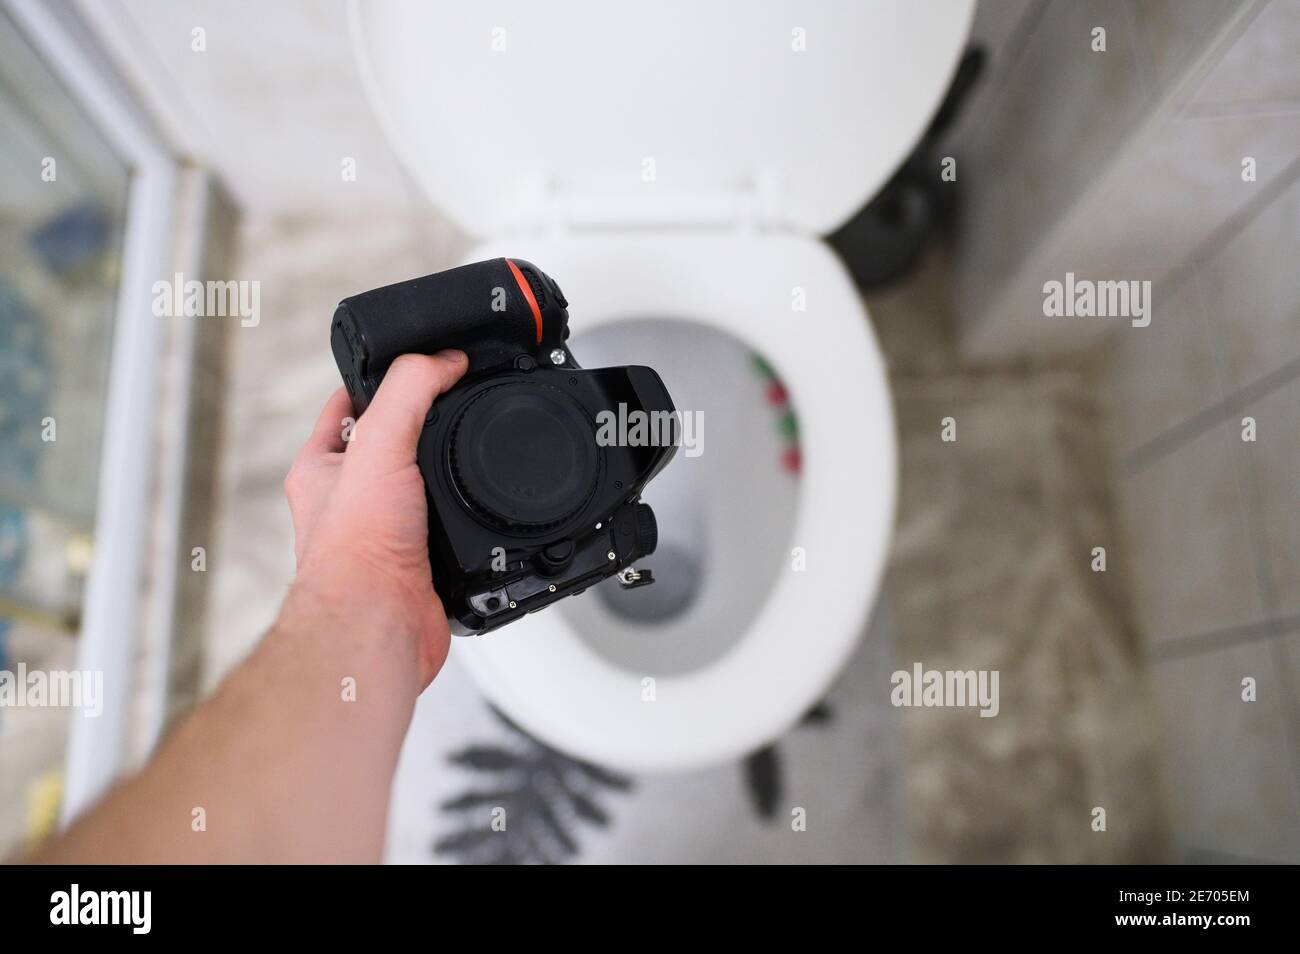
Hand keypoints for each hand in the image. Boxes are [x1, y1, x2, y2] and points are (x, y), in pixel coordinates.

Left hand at [282, 350, 467, 689]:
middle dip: (425, 433)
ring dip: (451, 483)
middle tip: (455, 414)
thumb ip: (411, 391)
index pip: (347, 405)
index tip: (420, 366)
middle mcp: (350, 502)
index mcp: (322, 468)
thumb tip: (445, 360)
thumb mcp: (380, 443)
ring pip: (425, 492)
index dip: (383, 381)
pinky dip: (471, 525)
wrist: (380, 628)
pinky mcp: (421, 567)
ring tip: (472, 465)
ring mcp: (386, 536)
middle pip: (393, 447)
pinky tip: (483, 517)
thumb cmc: (355, 552)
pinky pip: (452, 534)